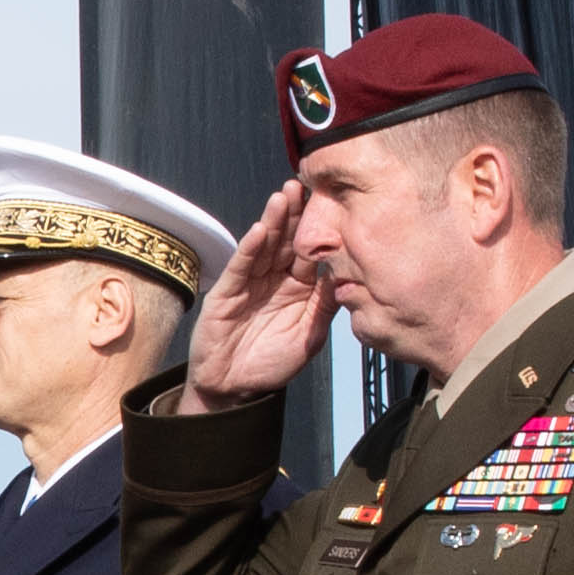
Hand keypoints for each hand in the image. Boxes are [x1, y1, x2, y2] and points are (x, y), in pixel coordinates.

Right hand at [179, 180, 337, 405]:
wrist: (235, 388)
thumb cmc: (273, 365)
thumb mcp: (310, 337)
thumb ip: (325, 306)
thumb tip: (345, 275)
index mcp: (299, 289)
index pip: (312, 252)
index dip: (320, 229)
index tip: (331, 203)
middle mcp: (276, 280)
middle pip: (288, 241)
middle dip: (296, 214)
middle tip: (305, 185)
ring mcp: (251, 283)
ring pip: (265, 246)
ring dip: (273, 221)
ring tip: (283, 197)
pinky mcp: (228, 291)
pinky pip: (241, 266)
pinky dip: (250, 247)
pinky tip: (260, 230)